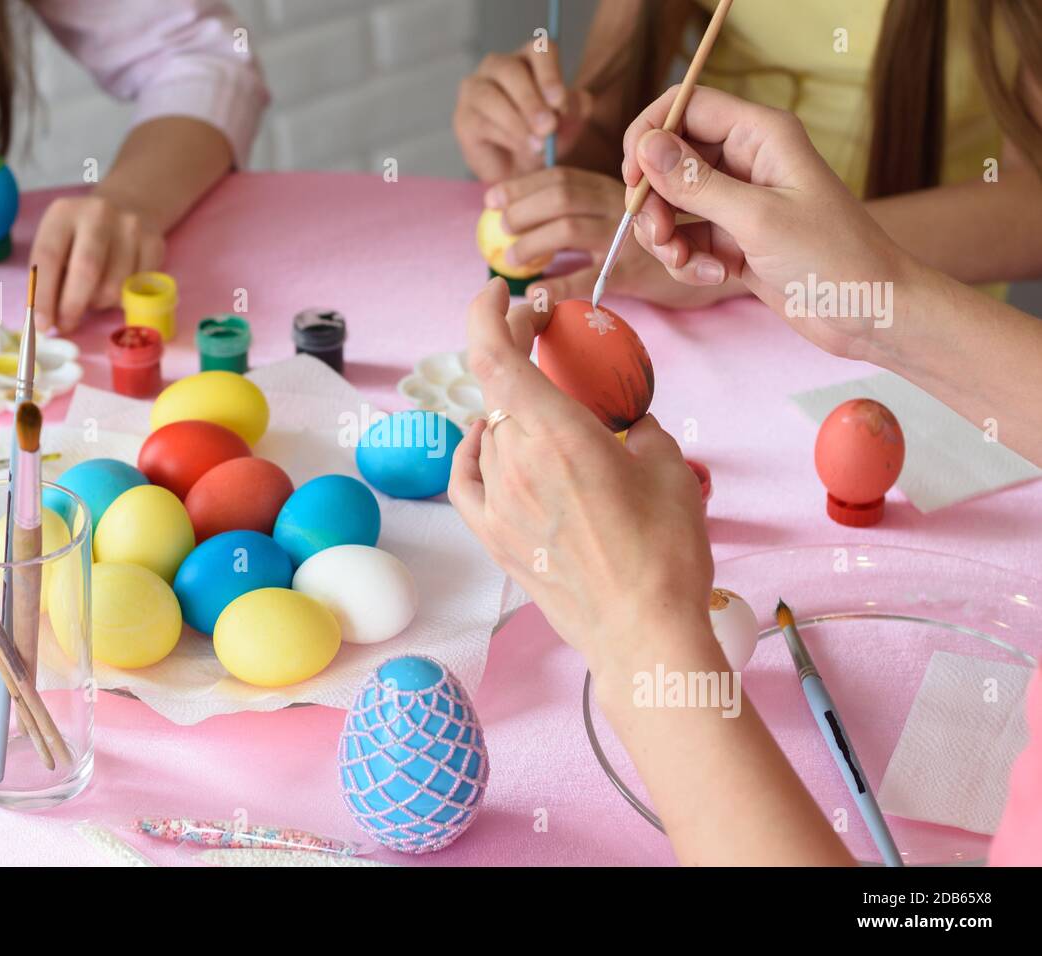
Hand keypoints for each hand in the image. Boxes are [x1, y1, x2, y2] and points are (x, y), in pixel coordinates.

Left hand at [28, 193, 165, 332]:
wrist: (124, 211)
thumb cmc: (80, 240)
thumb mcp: (56, 248)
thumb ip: (48, 281)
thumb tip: (46, 322)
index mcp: (64, 212)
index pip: (48, 256)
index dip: (44, 295)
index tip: (42, 324)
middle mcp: (99, 213)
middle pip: (87, 269)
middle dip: (73, 306)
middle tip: (66, 324)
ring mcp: (131, 227)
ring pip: (115, 285)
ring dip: (100, 303)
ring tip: (92, 296)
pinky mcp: (154, 244)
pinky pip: (139, 289)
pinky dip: (124, 299)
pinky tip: (116, 288)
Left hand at [449, 278, 713, 675]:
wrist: (643, 632)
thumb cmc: (665, 552)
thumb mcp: (668, 467)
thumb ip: (639, 426)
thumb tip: (624, 418)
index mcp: (558, 435)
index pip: (495, 354)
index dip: (487, 312)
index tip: (501, 292)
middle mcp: (517, 462)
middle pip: (495, 388)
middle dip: (514, 352)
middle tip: (540, 340)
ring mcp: (498, 502)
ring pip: (488, 430)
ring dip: (510, 406)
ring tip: (544, 407)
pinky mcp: (493, 536)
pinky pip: (467, 477)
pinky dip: (474, 449)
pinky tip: (489, 441)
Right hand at [454, 41, 592, 183]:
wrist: (520, 174)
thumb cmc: (543, 140)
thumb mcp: (568, 126)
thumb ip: (575, 110)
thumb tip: (577, 98)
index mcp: (528, 59)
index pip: (539, 49)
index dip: (549, 73)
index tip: (559, 102)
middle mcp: (498, 67)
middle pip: (511, 69)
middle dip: (531, 100)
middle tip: (549, 127)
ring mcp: (475, 90)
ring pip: (491, 95)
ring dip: (517, 120)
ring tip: (538, 144)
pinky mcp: (463, 118)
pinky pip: (481, 121)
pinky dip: (505, 136)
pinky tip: (521, 148)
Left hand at [485, 166, 744, 308]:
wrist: (726, 269)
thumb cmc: (673, 246)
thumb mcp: (635, 219)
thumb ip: (598, 212)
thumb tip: (537, 221)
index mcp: (616, 189)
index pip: (563, 176)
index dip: (524, 184)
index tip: (492, 196)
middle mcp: (621, 205)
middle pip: (560, 194)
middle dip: (521, 208)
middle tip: (498, 228)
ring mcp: (629, 238)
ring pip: (569, 227)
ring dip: (532, 241)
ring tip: (511, 258)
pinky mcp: (636, 273)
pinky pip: (587, 278)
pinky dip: (555, 286)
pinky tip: (533, 294)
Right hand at [622, 85, 909, 357]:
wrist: (867, 312)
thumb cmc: (832, 258)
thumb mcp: (757, 218)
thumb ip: (696, 183)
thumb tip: (647, 146)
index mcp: (761, 134)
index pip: (685, 107)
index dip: (650, 136)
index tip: (633, 179)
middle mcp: (746, 160)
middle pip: (669, 159)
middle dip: (653, 200)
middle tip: (657, 234)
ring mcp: (737, 200)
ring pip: (671, 204)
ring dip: (666, 236)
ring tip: (686, 262)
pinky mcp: (733, 238)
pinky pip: (686, 238)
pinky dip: (687, 260)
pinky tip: (714, 277)